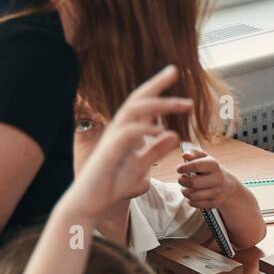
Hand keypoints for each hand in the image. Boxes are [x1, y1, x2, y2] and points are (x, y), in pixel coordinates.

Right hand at [64, 66, 189, 215]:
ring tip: (182, 104)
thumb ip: (156, 151)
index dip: (157, 87)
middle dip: (157, 85)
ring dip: (160, 105)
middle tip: (176, 72)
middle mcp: (118, 130)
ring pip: (133, 112)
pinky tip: (160, 129)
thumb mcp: (141, 167)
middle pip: (137, 100)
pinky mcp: (108, 154)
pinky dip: (143, 129)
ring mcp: (112, 140)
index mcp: (126, 131)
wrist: (90, 203)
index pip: (142, 103)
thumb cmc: (112, 185)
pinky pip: (126, 135)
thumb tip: (174, 134)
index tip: (173, 71)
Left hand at [176, 150, 233, 208]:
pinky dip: (190, 201)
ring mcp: (216, 192)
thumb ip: (194, 153)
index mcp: (213, 165)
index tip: (179, 169)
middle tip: (181, 179)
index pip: (196, 166)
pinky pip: (196, 204)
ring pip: (193, 195)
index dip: (184, 167)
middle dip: (182, 181)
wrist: (227, 186)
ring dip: (184, 192)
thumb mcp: (205, 158)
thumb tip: (185, 155)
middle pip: (193, 182)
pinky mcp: (214, 203)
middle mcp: (216, 179)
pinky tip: (191, 195)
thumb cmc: (211, 170)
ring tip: (185, 188)